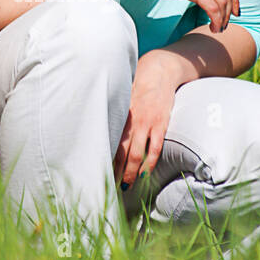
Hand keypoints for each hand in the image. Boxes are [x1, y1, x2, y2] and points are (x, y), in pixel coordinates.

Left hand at [113, 53, 177, 189]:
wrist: (159, 71)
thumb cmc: (138, 85)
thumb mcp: (122, 98)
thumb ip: (114, 114)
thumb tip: (102, 128)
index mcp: (120, 117)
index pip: (110, 143)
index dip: (105, 160)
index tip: (99, 173)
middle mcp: (131, 122)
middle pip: (122, 154)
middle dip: (116, 172)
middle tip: (111, 187)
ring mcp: (147, 124)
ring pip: (138, 155)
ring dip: (132, 173)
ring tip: (128, 186)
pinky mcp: (161, 124)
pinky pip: (155, 149)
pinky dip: (150, 164)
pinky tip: (145, 174)